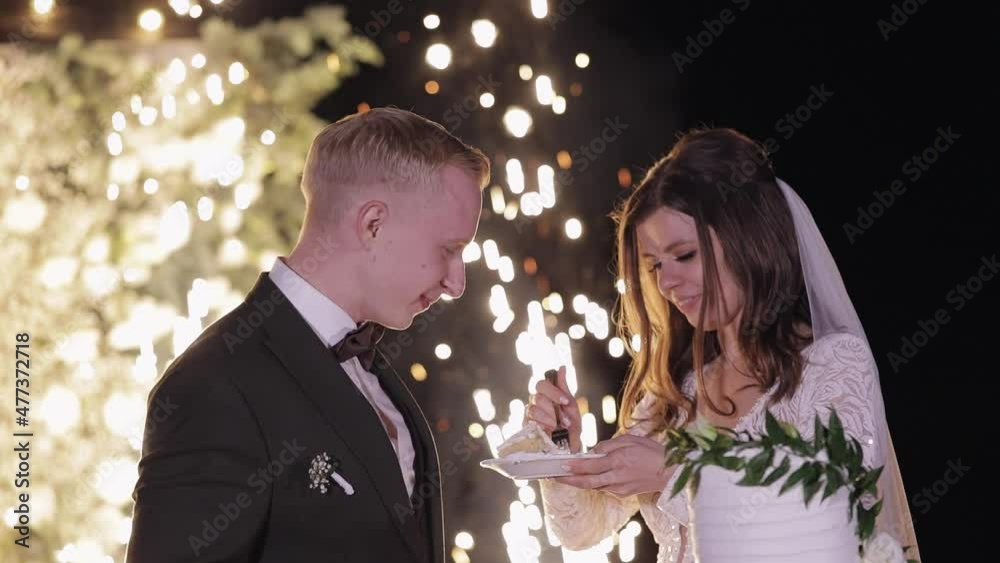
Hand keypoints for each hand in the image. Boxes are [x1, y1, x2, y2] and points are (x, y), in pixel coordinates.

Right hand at [524, 366, 581, 453]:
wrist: (569, 448)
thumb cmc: (570, 426)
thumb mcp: (571, 406)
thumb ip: (564, 388)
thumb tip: (562, 367)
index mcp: (545, 395)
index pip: (541, 384)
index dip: (553, 391)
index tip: (566, 402)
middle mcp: (534, 403)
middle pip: (538, 396)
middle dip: (554, 409)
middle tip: (565, 421)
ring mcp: (528, 416)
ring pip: (533, 410)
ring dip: (550, 420)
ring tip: (559, 429)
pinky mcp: (525, 429)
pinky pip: (530, 423)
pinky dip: (543, 428)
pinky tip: (550, 432)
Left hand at [554, 434, 672, 497]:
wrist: (671, 471)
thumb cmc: (651, 451)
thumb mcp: (630, 439)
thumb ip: (609, 445)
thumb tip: (593, 451)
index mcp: (618, 460)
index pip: (591, 465)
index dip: (574, 467)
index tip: (561, 466)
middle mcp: (617, 476)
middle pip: (587, 481)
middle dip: (568, 480)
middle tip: (554, 476)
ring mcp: (620, 487)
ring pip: (593, 486)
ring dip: (578, 482)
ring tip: (564, 477)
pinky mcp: (623, 493)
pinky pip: (604, 488)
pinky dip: (593, 483)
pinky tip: (586, 478)